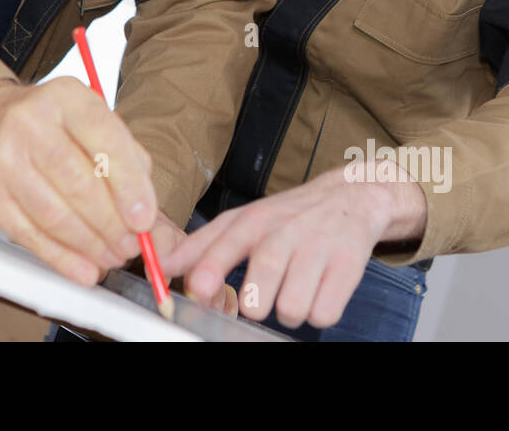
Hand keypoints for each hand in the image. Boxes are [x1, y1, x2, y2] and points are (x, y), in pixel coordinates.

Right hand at [0, 76, 155, 286]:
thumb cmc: (46, 125)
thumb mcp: (88, 120)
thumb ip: (125, 159)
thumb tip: (148, 214)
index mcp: (66, 96)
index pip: (106, 141)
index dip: (129, 186)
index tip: (145, 220)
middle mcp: (29, 120)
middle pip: (79, 184)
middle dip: (112, 224)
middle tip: (130, 246)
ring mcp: (2, 155)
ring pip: (54, 213)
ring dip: (89, 245)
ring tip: (110, 257)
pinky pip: (27, 232)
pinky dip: (60, 257)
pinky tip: (82, 268)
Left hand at [163, 169, 407, 328]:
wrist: (350, 196)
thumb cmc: (287, 216)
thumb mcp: (242, 221)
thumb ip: (200, 246)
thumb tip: (159, 267)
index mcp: (252, 221)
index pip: (226, 244)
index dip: (209, 269)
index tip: (197, 289)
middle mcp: (283, 232)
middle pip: (260, 285)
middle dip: (254, 304)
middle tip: (259, 298)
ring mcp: (318, 248)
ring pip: (292, 308)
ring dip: (288, 311)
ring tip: (292, 291)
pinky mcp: (348, 266)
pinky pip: (323, 313)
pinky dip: (317, 312)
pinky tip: (317, 292)